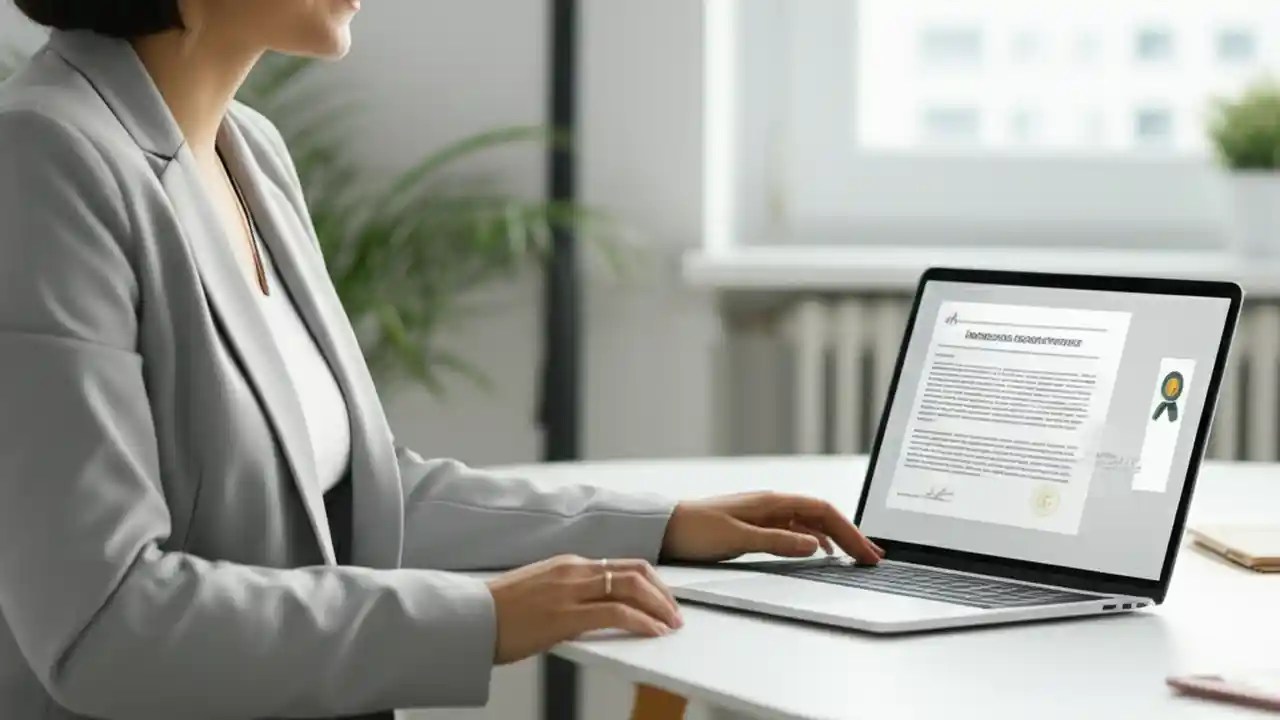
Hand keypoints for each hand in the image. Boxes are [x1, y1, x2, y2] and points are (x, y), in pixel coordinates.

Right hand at [485, 554, 682, 663]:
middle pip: (635, 571)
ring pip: (631, 587)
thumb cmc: (499, 612)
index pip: (622, 565)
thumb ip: (568, 594)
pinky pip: (616, 612)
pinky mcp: (565, 614)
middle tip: (675, 613)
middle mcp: (573, 570)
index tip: (663, 598)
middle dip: (663, 592)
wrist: (469, 618)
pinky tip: (652, 632)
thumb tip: (591, 609)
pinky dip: (642, 621)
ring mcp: (570, 590)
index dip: (650, 582)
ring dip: (659, 607)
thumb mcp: (540, 592)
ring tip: (671, 624)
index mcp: (568, 564)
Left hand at [660, 492, 884, 563]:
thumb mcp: (738, 538)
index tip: (866, 552)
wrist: (665, 527)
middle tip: (872, 557)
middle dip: (850, 535)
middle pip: (822, 516)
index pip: (823, 511)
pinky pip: (796, 530)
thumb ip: (776, 540)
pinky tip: (821, 552)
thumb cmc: (696, 529)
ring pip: (811, 522)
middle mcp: (773, 504)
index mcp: (772, 502)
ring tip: (855, 555)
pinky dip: (815, 539)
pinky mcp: (757, 526)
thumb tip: (814, 545)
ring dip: (836, 538)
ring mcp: (766, 514)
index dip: (849, 530)